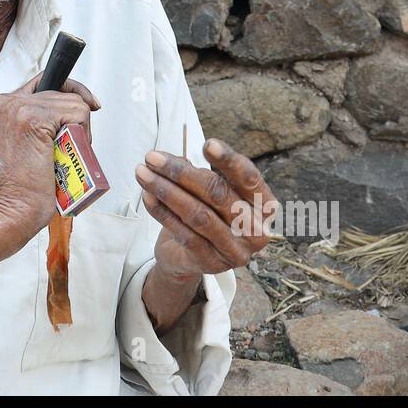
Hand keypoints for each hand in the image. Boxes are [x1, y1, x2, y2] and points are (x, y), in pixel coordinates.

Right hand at [0, 72, 99, 252]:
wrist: (10, 210)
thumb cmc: (21, 189)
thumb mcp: (27, 145)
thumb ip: (41, 122)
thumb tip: (75, 110)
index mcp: (4, 107)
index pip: (45, 81)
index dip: (71, 90)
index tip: (90, 103)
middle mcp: (8, 102)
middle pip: (63, 91)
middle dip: (78, 117)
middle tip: (71, 146)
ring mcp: (19, 108)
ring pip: (74, 103)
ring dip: (81, 131)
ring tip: (66, 155)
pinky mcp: (34, 118)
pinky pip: (78, 113)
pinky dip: (83, 134)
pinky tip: (69, 152)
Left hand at [136, 137, 276, 277]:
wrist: (189, 256)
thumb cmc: (205, 212)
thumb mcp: (207, 190)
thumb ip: (195, 173)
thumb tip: (171, 160)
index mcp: (264, 205)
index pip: (250, 179)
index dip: (229, 161)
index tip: (208, 144)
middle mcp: (256, 231)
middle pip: (218, 194)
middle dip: (181, 172)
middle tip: (152, 157)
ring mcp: (234, 251)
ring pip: (198, 215)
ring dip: (166, 190)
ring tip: (143, 173)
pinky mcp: (211, 263)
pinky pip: (184, 233)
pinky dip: (162, 212)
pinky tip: (147, 196)